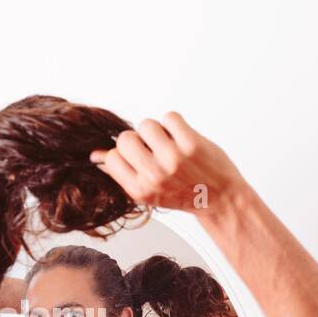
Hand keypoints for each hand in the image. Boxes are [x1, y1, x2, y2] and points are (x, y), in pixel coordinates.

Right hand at [89, 111, 245, 218]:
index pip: (112, 157)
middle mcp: (154, 176)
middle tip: (154, 148)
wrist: (221, 199)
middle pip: (126, 138)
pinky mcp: (191, 144)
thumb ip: (123, 174)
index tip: (137, 155)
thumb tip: (96, 155)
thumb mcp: (148, 192)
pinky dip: (175, 123)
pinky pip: (169, 117)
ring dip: (157, 129)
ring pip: (147, 124)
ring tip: (169, 142)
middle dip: (138, 139)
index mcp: (140, 190)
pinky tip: (181, 137)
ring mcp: (173, 159)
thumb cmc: (184, 194)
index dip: (123, 152)